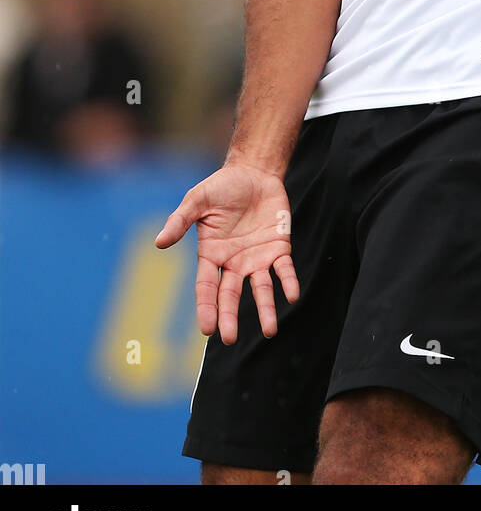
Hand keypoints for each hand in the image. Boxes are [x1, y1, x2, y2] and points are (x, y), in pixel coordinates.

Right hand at [155, 161, 298, 342]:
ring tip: (269, 331)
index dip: (206, 307)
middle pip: (231, 295)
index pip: (206, 287)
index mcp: (211, 254)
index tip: (207, 329)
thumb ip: (180, 220)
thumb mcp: (197, 200)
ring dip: (265, 309)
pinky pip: (284, 269)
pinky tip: (292, 295)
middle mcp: (234, 262)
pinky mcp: (279, 247)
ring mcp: (257, 257)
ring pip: (261, 288)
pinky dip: (288, 282)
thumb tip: (159, 243)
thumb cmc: (222, 186)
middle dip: (230, 316)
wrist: (254, 171)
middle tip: (230, 339)